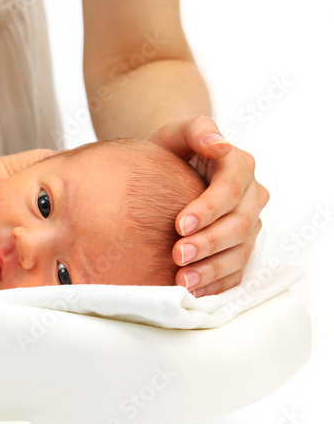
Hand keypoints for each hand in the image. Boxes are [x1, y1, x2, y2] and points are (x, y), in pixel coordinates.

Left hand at [148, 116, 268, 295]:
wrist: (170, 167)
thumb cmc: (172, 148)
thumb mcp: (179, 131)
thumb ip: (198, 130)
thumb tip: (219, 143)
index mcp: (240, 167)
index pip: (231, 189)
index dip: (208, 209)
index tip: (179, 225)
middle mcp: (251, 196)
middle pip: (239, 225)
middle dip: (209, 243)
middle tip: (178, 256)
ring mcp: (249, 224)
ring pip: (241, 251)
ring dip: (213, 269)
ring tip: (184, 282)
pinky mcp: (240, 246)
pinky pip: (237, 270)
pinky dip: (217, 284)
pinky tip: (194, 293)